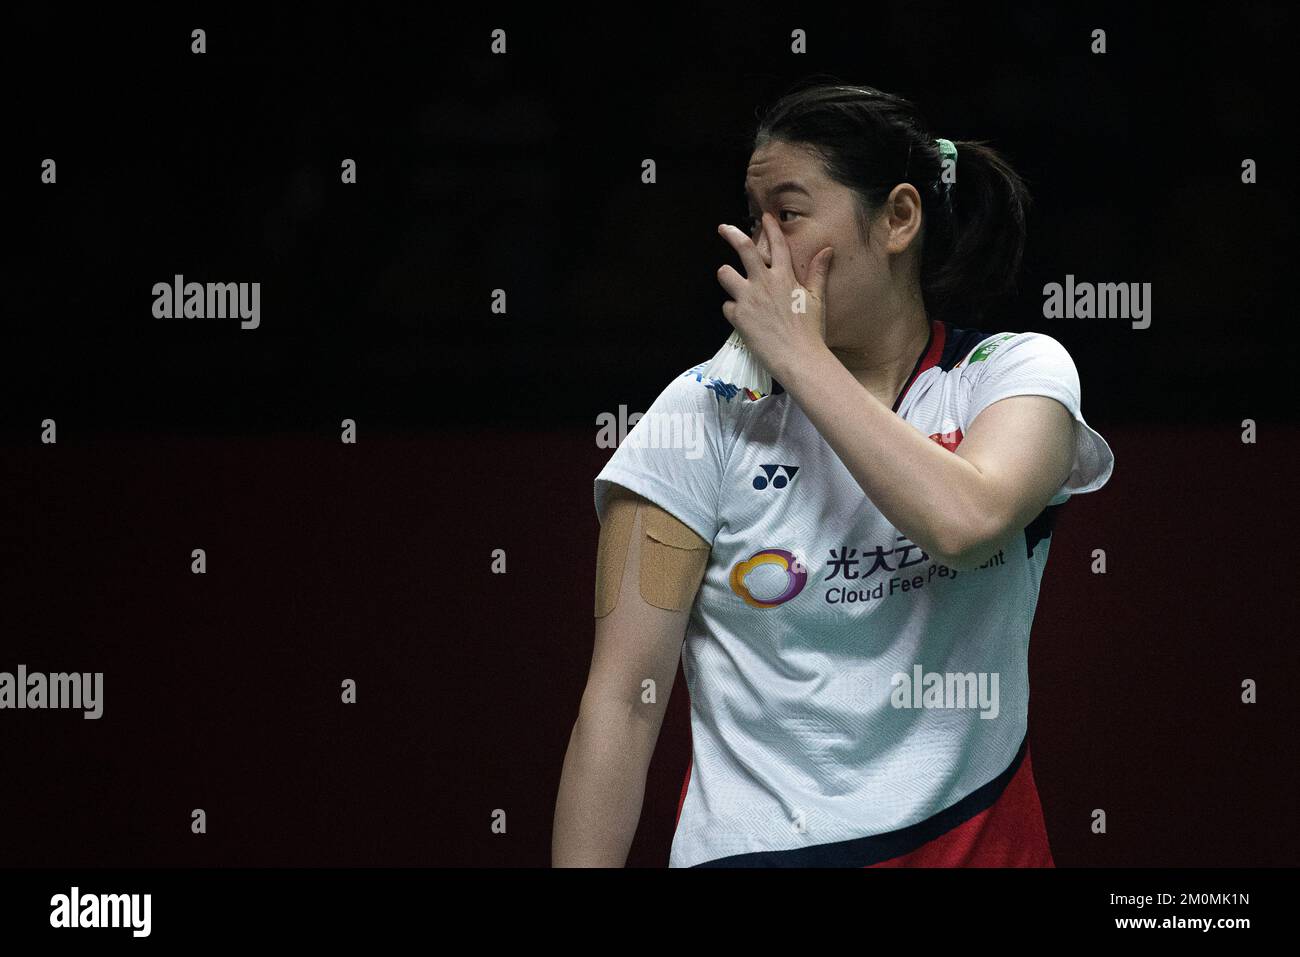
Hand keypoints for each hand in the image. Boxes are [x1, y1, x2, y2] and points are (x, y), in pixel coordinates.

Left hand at [716, 212, 834, 381]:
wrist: (798, 357)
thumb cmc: (810, 330)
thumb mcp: (816, 299)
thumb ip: (818, 272)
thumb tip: (827, 250)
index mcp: (785, 276)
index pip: (777, 243)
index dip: (770, 227)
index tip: (765, 217)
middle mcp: (764, 281)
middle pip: (743, 249)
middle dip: (731, 234)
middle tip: (723, 228)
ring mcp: (748, 297)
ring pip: (725, 274)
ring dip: (727, 276)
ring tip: (732, 282)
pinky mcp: (738, 315)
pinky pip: (727, 305)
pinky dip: (733, 310)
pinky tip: (742, 318)